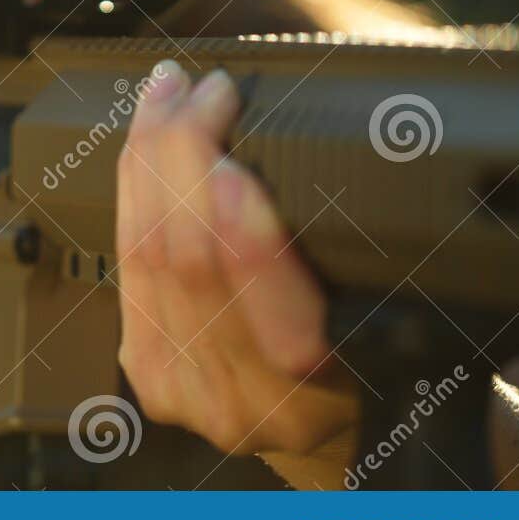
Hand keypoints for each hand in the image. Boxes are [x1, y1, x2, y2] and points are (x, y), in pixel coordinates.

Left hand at [115, 60, 356, 461]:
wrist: (316, 429)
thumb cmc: (365, 364)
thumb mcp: (394, 321)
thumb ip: (373, 268)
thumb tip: (382, 156)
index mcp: (321, 398)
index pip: (277, 324)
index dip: (249, 248)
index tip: (240, 173)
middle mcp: (243, 403)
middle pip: (188, 267)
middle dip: (185, 160)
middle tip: (206, 90)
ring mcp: (182, 388)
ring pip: (144, 254)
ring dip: (150, 157)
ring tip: (170, 93)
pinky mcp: (144, 364)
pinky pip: (124, 260)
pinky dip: (131, 189)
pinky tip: (143, 141)